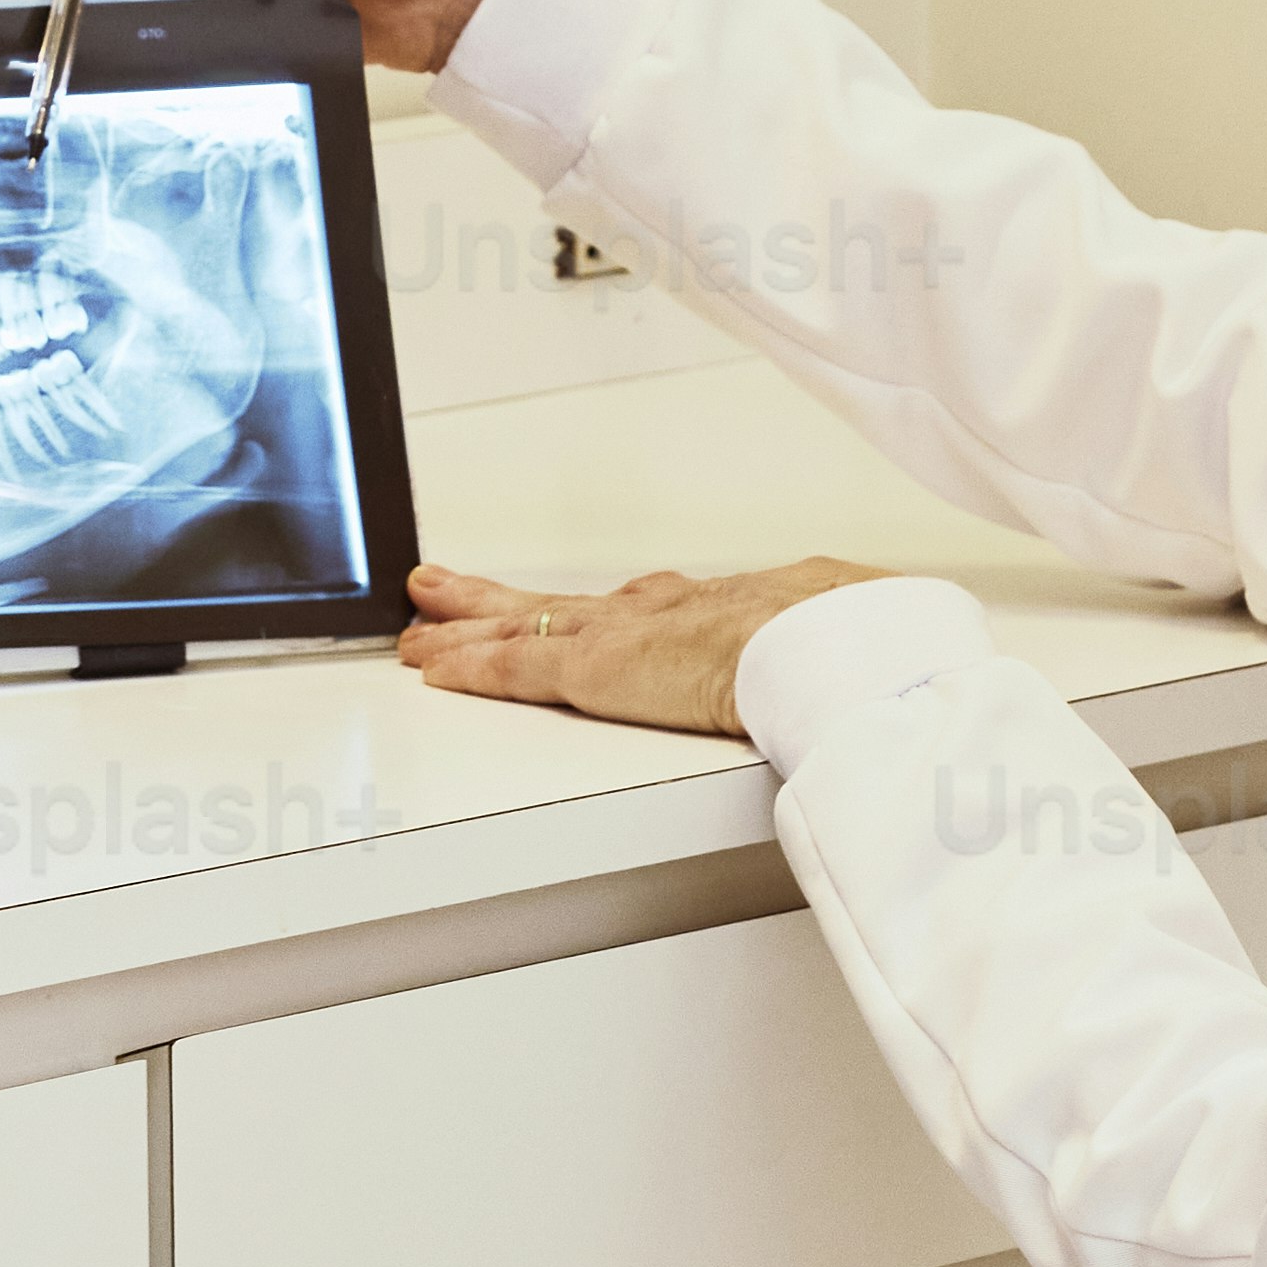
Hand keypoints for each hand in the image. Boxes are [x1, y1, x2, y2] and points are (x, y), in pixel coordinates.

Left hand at [401, 555, 880, 734]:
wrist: (822, 644)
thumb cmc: (840, 646)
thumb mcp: (831, 642)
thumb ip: (818, 660)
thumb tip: (845, 677)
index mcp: (711, 611)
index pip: (633, 606)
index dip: (594, 610)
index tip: (575, 610)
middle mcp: (653, 611)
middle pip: (559, 603)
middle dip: (501, 599)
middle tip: (450, 589)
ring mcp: (618, 636)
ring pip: (520, 623)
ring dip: (466, 625)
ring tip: (421, 621)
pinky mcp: (591, 669)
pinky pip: (513, 667)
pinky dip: (468, 667)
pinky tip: (432, 668)